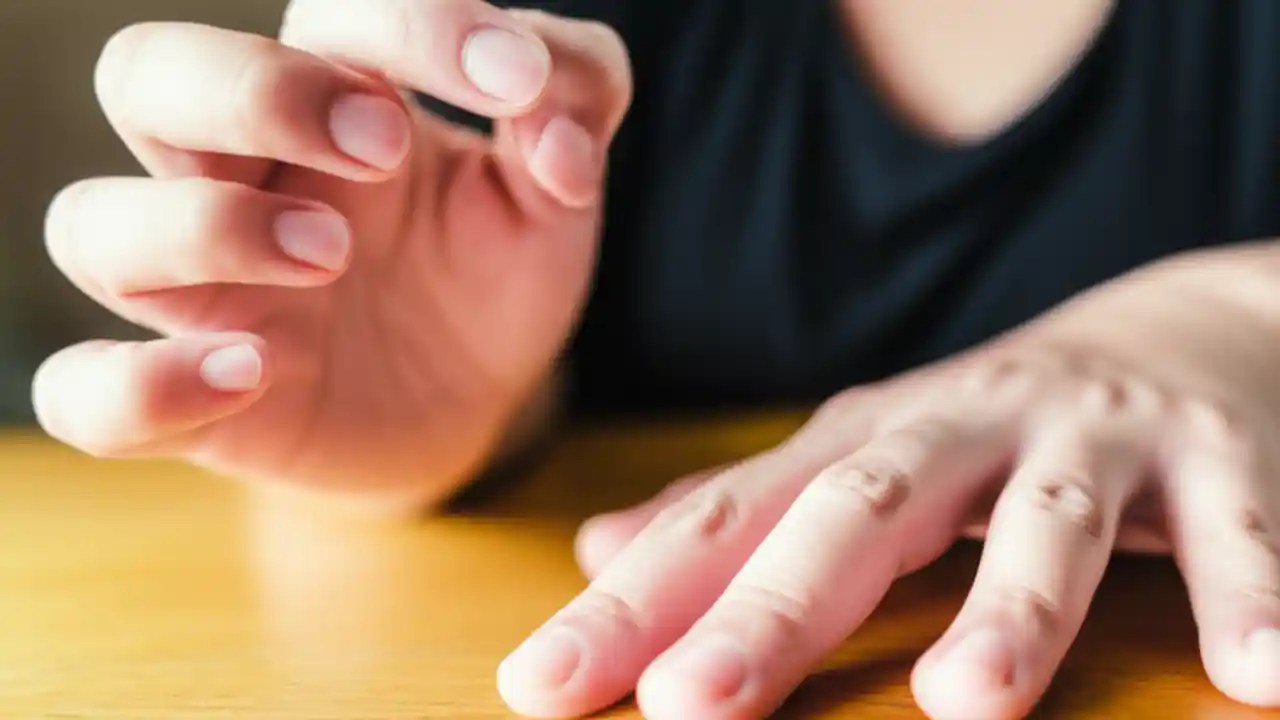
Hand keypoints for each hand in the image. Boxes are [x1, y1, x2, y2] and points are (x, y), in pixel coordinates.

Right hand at [34, 1, 630, 501]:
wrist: (473, 407)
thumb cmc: (490, 278)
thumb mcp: (553, 196)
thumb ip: (571, 115)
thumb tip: (553, 111)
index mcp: (332, 103)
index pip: (329, 15)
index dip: (417, 24)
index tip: (515, 81)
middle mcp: (241, 178)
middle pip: (146, 75)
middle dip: (257, 90)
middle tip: (383, 144)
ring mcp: (204, 292)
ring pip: (94, 225)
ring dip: (204, 227)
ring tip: (331, 255)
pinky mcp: (193, 402)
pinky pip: (90, 393)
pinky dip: (138, 385)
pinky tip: (248, 373)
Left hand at [500, 254, 1279, 718]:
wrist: (1176, 325)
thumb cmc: (991, 425)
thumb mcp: (862, 458)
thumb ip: (741, 509)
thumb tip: (605, 549)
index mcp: (864, 446)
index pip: (729, 525)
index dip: (631, 605)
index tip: (539, 688)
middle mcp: (960, 431)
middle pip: (855, 515)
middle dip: (775, 610)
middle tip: (690, 706)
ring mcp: (1086, 438)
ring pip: (1041, 522)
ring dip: (1009, 610)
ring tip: (965, 704)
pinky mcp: (1211, 458)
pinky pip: (1232, 529)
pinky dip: (1251, 593)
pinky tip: (1263, 679)